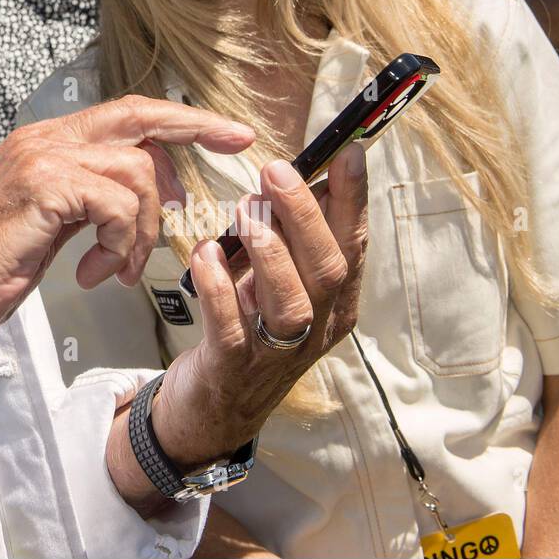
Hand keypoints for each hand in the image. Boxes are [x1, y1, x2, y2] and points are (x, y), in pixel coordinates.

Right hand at [0, 96, 255, 327]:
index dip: (180, 119)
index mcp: (47, 140)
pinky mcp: (46, 185)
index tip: (226, 129)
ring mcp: (44, 157)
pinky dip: (121, 244)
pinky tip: (97, 272)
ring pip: (137, 173)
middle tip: (228, 155)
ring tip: (119, 268)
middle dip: (194, 132)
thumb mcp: (53, 221)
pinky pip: (117, 206)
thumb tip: (147, 196)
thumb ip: (94, 199)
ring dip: (143, 230)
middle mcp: (46, 138)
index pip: (126, 113)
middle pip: (139, 119)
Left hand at [152, 144, 368, 468]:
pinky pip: (232, 328)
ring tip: (245, 211)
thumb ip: (286, 238)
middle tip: (277, 171)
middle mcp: (317, 328)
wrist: (212, 406)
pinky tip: (205, 253)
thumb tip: (292, 177)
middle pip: (328, 270)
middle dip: (306, 215)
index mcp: (334, 303)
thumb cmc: (246, 327)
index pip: (353, 245)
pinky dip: (220, 287)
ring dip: (270, 250)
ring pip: (292, 302)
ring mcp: (277, 352)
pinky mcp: (234, 367)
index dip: (353, 199)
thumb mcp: (274, 279)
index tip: (349, 152)